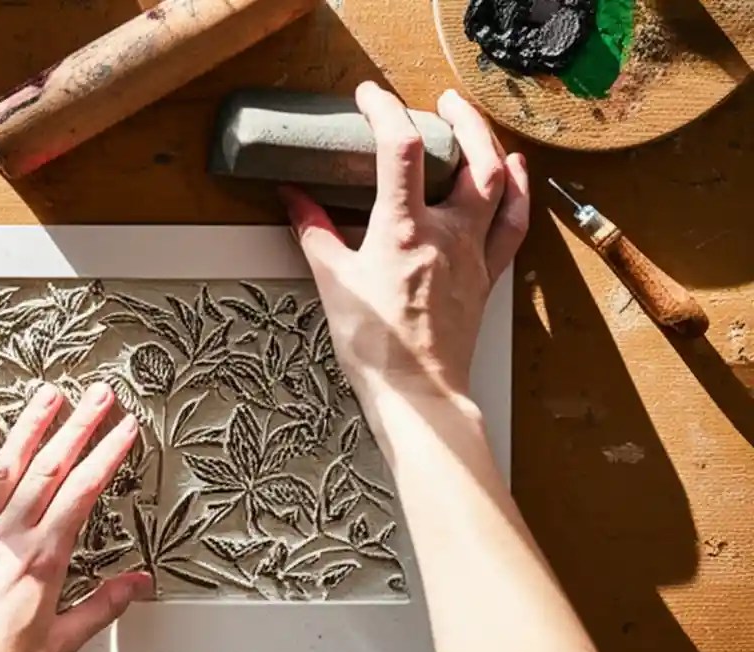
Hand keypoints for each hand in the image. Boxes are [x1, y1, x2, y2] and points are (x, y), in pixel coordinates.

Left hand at [0, 383, 151, 651]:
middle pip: (49, 469)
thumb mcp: (60, 645)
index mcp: (41, 563)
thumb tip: (138, 584)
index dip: (106, 455)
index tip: (123, 430)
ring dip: (30, 427)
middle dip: (78, 427)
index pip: (82, 493)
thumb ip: (103, 607)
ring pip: (6, 468)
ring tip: (50, 395)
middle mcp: (7, 541)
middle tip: (99, 396)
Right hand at [280, 82, 527, 403]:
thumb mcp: (333, 283)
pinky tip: (515, 173)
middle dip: (459, 118)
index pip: (400, 149)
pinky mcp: (487, 275)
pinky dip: (518, 192)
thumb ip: (314, 232)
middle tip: (441, 101)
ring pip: (499, 184)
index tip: (369, 97)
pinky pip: (513, 224)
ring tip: (476, 125)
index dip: (385, 111)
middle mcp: (447, 234)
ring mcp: (473, 253)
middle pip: (470, 156)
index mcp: (403, 231)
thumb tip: (293, 199)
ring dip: (491, 145)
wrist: (419, 394)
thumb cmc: (376, 346)